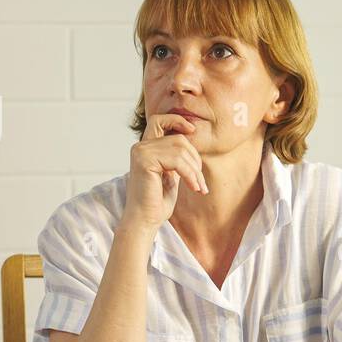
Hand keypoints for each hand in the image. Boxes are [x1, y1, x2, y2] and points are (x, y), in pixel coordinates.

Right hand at [121, 113, 208, 231]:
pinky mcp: (144, 161)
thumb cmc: (158, 201)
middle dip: (196, 160)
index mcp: (146, 148)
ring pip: (180, 149)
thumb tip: (192, 141)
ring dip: (195, 171)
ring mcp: (141, 152)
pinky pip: (177, 161)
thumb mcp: (172, 175)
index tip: (193, 130)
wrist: (145, 220)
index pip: (159, 120)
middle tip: (201, 183)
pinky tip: (194, 188)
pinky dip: (191, 175)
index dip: (177, 120)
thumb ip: (177, 158)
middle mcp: (140, 146)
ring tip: (199, 188)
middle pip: (178, 138)